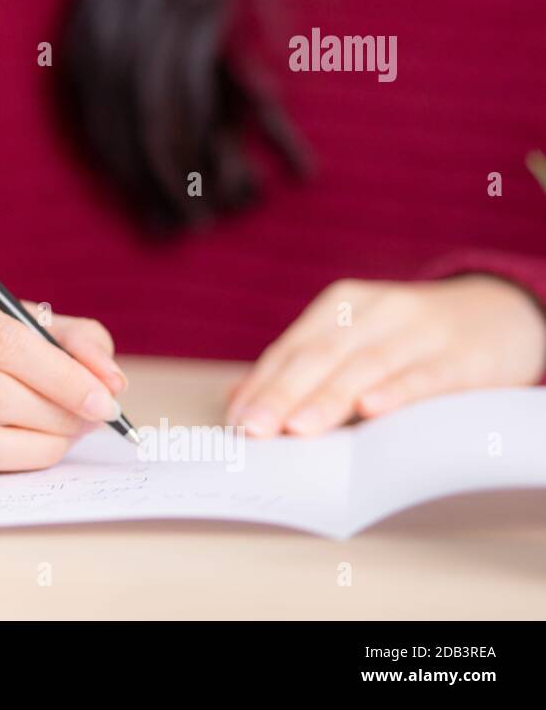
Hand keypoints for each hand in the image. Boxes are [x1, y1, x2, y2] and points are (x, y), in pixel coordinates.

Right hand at [0, 261, 125, 470]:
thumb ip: (70, 335)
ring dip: (38, 443)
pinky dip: (14, 457)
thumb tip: (109, 380)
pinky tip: (38, 443)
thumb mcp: (12, 308)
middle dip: (55, 412)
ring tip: (70, 432)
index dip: (60, 375)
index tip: (104, 398)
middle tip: (93, 419)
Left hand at [226, 276, 545, 436]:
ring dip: (329, 399)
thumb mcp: (355, 340)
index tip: (236, 421)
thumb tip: (237, 400)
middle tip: (255, 430)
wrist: (500, 312)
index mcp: (342, 305)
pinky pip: (424, 375)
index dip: (262, 385)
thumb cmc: (410, 338)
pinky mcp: (461, 355)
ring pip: (365, 366)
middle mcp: (376, 311)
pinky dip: (396, 391)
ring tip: (298, 429)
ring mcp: (419, 331)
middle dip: (283, 394)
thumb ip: (302, 369)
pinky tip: (371, 409)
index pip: (292, 349)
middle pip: (320, 356)